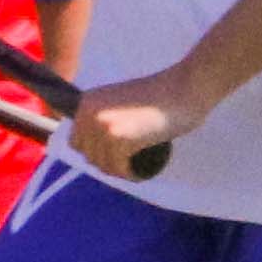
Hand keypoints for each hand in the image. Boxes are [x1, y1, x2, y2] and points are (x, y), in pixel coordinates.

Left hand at [68, 71, 204, 176]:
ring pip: (102, 165)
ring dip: (119, 170)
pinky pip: (119, 169)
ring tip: (135, 168)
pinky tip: (139, 173)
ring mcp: (103, 127)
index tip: (114, 156)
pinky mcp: (120, 139)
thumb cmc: (162, 94)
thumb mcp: (121, 100)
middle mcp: (89, 114)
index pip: (76, 141)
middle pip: (88, 156)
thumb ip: (106, 115)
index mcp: (86, 102)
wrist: (185, 87)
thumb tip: (98, 146)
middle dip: (107, 162)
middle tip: (128, 162)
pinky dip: (130, 174)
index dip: (95, 152)